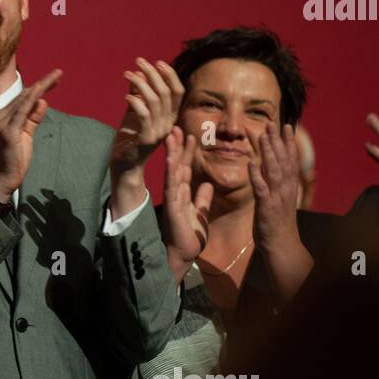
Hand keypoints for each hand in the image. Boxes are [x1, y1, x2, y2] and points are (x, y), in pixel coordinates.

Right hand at [0, 69, 60, 202]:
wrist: (3, 179)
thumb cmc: (13, 159)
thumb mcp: (27, 136)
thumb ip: (33, 119)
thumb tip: (43, 102)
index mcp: (5, 117)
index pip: (24, 98)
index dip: (40, 87)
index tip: (54, 79)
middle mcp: (2, 116)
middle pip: (25, 95)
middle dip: (43, 83)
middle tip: (58, 73)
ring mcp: (4, 123)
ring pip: (24, 99)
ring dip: (41, 86)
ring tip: (55, 77)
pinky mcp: (9, 131)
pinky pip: (22, 111)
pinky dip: (31, 99)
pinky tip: (41, 91)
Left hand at [110, 58, 183, 217]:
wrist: (124, 165)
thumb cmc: (129, 139)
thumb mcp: (133, 113)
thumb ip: (137, 95)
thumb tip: (136, 74)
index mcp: (169, 117)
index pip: (178, 91)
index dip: (169, 75)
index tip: (156, 62)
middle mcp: (168, 124)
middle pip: (167, 92)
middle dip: (153, 73)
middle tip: (138, 62)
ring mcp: (159, 132)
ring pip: (155, 101)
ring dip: (141, 84)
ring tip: (128, 74)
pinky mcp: (147, 140)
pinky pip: (144, 115)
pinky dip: (136, 102)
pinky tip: (126, 96)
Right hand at [162, 127, 212, 283]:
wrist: (184, 253)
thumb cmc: (191, 235)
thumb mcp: (201, 212)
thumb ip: (202, 198)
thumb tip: (207, 184)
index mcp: (183, 192)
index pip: (185, 166)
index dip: (187, 151)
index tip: (189, 133)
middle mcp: (176, 191)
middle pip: (176, 164)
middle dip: (176, 145)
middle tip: (175, 125)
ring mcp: (172, 197)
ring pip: (172, 170)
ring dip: (171, 152)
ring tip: (170, 135)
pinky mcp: (172, 206)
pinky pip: (171, 186)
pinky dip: (171, 172)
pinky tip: (171, 159)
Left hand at [249, 124, 301, 252]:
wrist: (282, 246)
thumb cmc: (279, 224)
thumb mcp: (281, 200)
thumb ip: (278, 183)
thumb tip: (274, 168)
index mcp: (290, 187)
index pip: (291, 159)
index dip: (288, 142)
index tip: (286, 126)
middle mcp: (286, 189)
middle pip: (283, 160)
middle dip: (278, 141)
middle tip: (273, 123)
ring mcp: (277, 197)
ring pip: (273, 170)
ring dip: (268, 152)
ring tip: (263, 135)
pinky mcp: (266, 207)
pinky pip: (260, 189)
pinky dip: (256, 175)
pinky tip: (251, 163)